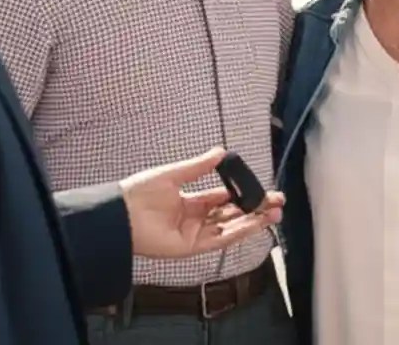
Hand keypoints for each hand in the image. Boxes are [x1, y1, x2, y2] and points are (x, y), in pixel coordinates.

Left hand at [120, 147, 283, 258]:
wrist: (122, 214)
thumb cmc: (140, 192)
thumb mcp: (174, 174)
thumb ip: (199, 166)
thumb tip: (221, 152)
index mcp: (190, 201)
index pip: (223, 197)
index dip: (242, 193)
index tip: (260, 188)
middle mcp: (195, 218)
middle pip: (231, 214)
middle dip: (255, 208)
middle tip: (276, 202)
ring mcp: (195, 234)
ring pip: (231, 227)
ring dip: (253, 220)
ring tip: (275, 213)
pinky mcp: (192, 247)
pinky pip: (220, 239)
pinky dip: (238, 231)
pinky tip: (255, 223)